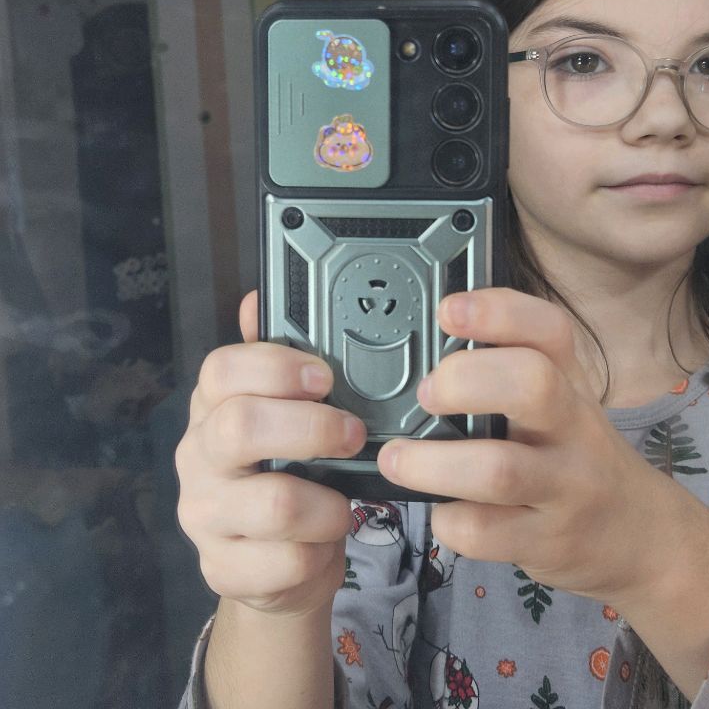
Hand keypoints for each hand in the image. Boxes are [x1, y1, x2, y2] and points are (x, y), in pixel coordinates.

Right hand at [175, 291, 366, 615]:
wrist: (276, 563)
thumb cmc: (289, 472)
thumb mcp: (286, 415)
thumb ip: (278, 362)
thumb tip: (258, 297)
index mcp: (212, 406)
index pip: (222, 370)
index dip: (277, 367)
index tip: (325, 377)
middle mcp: (198, 457)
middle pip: (242, 426)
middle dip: (312, 428)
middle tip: (354, 434)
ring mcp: (204, 516)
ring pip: (273, 504)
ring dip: (328, 503)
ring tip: (344, 503)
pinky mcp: (221, 569)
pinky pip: (284, 561)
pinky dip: (319, 552)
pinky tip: (322, 543)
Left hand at [377, 287, 704, 610]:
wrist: (640, 536)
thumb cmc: (575, 452)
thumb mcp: (559, 399)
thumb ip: (506, 370)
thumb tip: (423, 349)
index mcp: (570, 380)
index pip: (549, 330)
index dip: (498, 313)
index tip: (449, 311)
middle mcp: (573, 426)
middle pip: (531, 385)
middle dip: (464, 380)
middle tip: (426, 393)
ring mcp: (564, 487)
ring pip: (499, 470)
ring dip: (432, 464)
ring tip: (396, 459)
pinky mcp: (545, 541)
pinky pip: (485, 531)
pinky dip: (448, 519)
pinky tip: (443, 509)